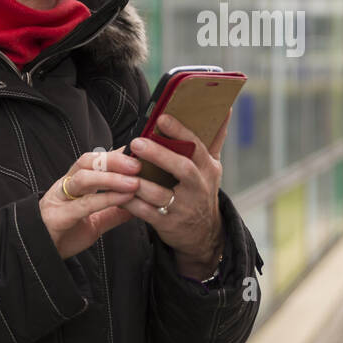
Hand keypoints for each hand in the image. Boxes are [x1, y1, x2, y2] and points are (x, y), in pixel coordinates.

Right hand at [40, 146, 142, 259]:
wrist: (40, 255)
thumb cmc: (64, 235)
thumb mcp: (95, 222)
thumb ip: (113, 212)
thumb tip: (137, 204)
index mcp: (74, 183)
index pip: (95, 160)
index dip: (116, 154)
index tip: (138, 152)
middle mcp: (66, 186)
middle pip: (87, 162)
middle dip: (113, 160)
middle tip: (138, 163)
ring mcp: (60, 199)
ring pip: (83, 178)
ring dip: (111, 177)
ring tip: (135, 181)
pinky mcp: (60, 216)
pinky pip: (84, 203)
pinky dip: (107, 198)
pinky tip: (125, 197)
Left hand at [124, 111, 230, 276]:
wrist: (203, 233)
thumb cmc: (202, 190)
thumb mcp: (212, 166)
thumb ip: (214, 138)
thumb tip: (226, 109)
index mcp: (208, 169)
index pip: (197, 147)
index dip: (180, 132)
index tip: (162, 118)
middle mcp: (199, 188)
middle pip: (182, 169)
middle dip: (159, 155)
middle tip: (137, 142)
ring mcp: (183, 207)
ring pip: (160, 194)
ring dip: (140, 182)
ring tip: (122, 168)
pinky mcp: (168, 224)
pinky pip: (146, 213)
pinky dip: (131, 203)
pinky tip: (116, 192)